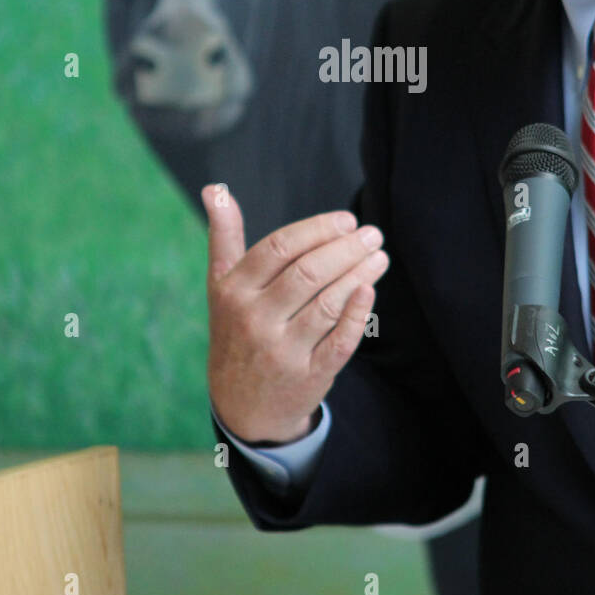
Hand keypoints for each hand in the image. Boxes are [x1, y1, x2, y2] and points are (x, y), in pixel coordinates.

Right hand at [202, 184, 388, 443]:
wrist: (240, 406)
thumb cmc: (236, 330)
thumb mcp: (221, 285)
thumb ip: (224, 236)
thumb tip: (215, 189)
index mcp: (234, 291)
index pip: (280, 248)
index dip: (317, 229)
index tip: (347, 219)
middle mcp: (254, 320)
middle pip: (307, 273)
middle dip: (346, 249)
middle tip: (373, 234)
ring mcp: (281, 351)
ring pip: (327, 304)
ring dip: (359, 275)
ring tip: (379, 256)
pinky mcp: (307, 376)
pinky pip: (339, 343)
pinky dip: (358, 316)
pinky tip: (371, 291)